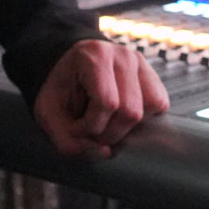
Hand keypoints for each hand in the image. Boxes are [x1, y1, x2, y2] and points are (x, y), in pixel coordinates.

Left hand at [33, 38, 168, 157]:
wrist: (69, 68)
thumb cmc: (60, 90)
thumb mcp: (48, 114)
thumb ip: (67, 140)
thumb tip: (106, 153)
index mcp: (94, 56)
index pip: (106, 102)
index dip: (92, 126)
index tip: (77, 128)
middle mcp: (122, 55)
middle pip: (131, 110)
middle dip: (111, 133)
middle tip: (93, 132)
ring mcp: (140, 62)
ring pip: (152, 107)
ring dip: (130, 127)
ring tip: (109, 124)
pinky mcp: (152, 74)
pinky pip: (160, 103)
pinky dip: (144, 118)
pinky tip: (121, 116)